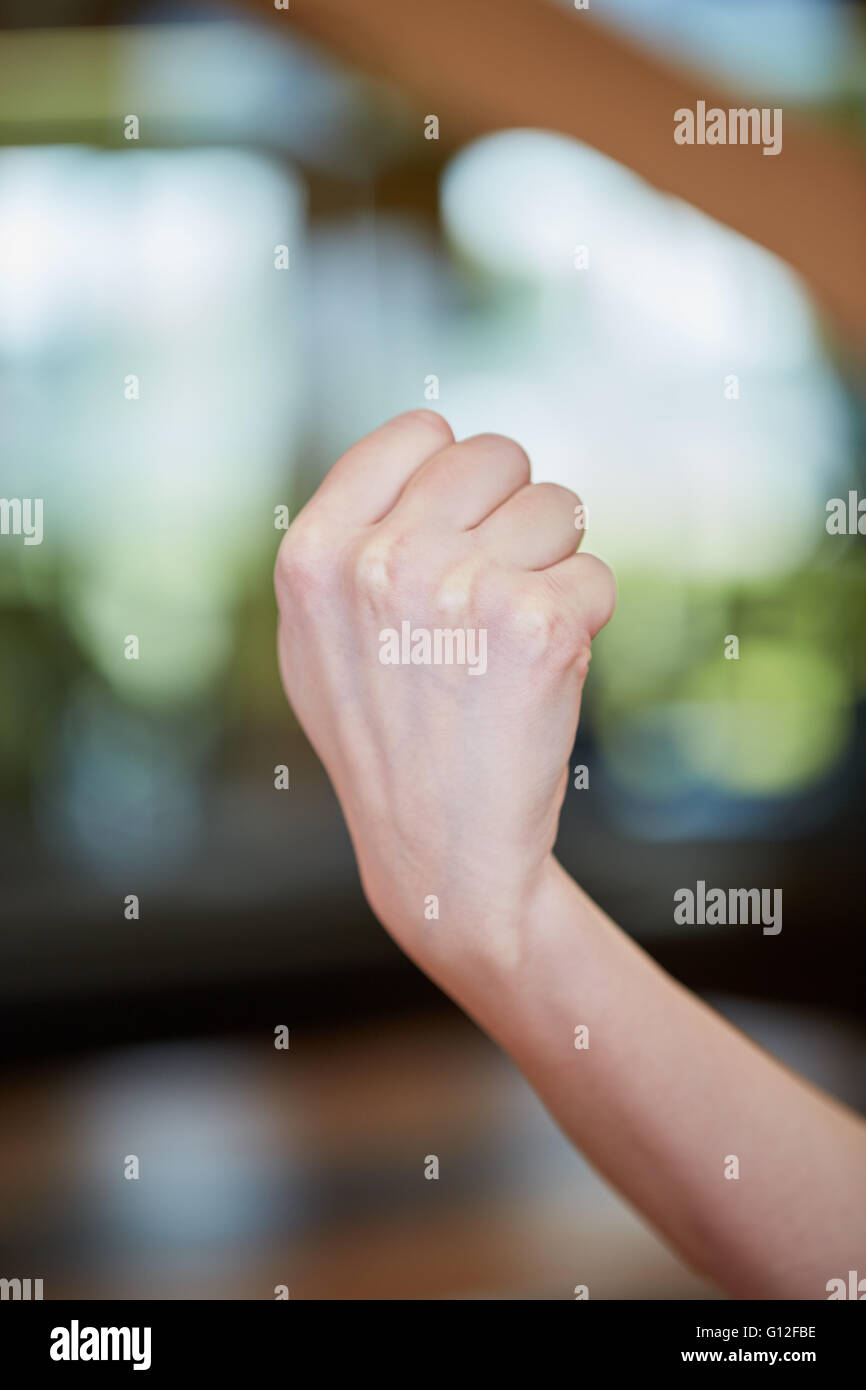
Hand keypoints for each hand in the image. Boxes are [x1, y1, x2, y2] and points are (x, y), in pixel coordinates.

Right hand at [274, 411, 614, 984]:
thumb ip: (349, 539)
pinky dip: (585, 621)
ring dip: (553, 566)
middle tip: (494, 591)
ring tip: (510, 641)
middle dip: (513, 514)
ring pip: (560, 507)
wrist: (442, 853)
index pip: (419, 431)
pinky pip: (596, 574)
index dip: (453, 477)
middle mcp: (381, 562)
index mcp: (314, 555)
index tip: (457, 530)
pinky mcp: (538, 625)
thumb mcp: (315, 640)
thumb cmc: (385, 742)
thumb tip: (426, 441)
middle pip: (497, 455)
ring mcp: (460, 590)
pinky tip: (543, 675)